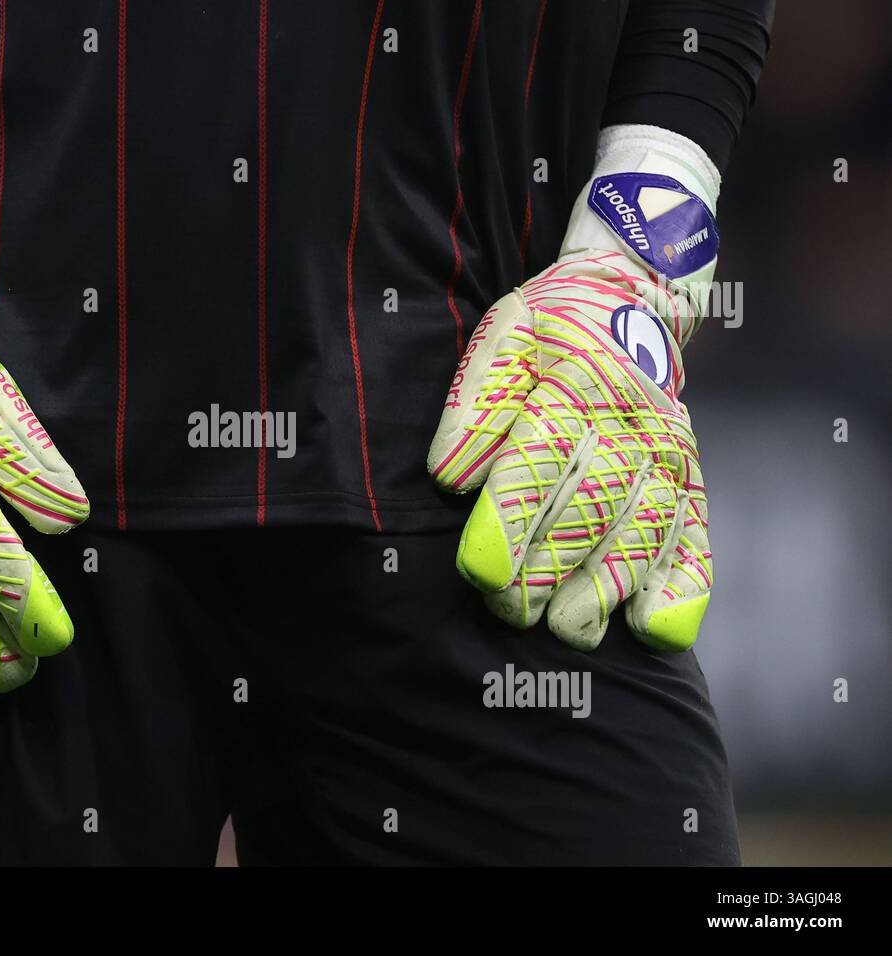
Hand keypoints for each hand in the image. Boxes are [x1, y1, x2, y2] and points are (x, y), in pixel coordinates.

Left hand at [427, 251, 710, 650]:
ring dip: (606, 587)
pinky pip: (694, 538)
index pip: (539, 461)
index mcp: (576, 386)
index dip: (510, 518)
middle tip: (507, 609)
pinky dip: (683, 588)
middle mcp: (630, 427)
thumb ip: (476, 404)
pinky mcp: (690, 483)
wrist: (630, 301)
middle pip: (589, 508)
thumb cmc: (550, 333)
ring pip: (641, 532)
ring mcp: (667, 459)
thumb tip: (450, 474)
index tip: (480, 568)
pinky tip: (656, 631)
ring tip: (567, 629)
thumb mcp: (503, 340)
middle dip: (547, 566)